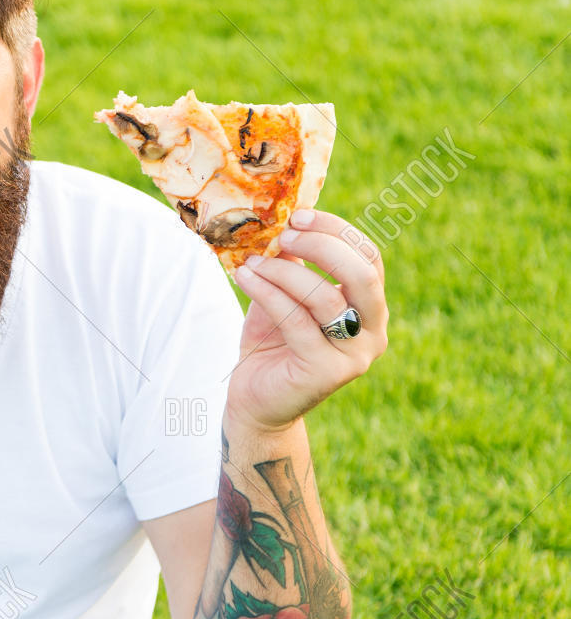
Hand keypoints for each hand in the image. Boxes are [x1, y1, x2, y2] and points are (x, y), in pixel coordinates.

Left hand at [226, 210, 388, 433]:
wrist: (256, 402)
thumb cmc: (272, 344)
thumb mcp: (286, 296)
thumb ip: (294, 264)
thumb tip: (281, 218)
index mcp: (371, 308)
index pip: (368, 257)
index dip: (336, 231)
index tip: (298, 216)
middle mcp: (373, 331)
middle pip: (361, 274)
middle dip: (322, 246)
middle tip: (284, 234)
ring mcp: (353, 355)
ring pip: (325, 297)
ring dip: (284, 271)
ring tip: (252, 261)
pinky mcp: (325, 372)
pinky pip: (295, 320)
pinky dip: (268, 292)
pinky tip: (245, 277)